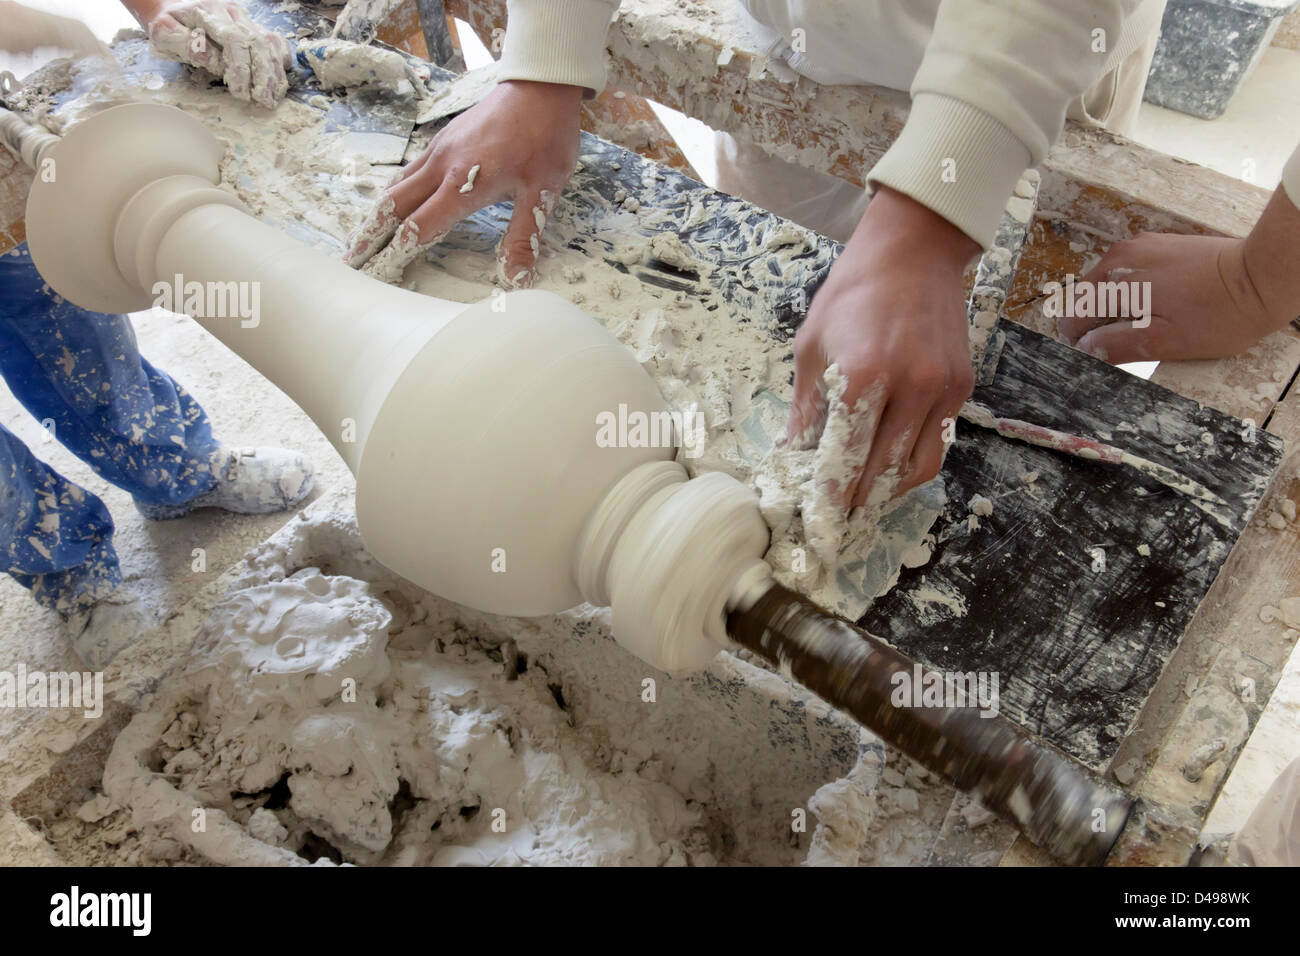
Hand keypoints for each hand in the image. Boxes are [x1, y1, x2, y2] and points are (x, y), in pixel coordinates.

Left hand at [131, 0, 290, 107]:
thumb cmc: (169, 23)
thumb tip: (212, 61)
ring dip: (274, 73)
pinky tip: (279, 79)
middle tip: (263, 101)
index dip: (241, 68)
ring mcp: (246, 19)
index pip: (233, 39)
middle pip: (257, 43)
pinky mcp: (254, 27)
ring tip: (273, 98)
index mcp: (209, 12)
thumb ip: (184, 44)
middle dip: (263, 75)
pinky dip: (282, 60)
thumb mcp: (165, 33)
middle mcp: (232, 13)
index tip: (241, 93)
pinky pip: (276, 40)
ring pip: (270, 44)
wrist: (174, 7)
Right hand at [345, 80, 582, 284]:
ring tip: (363, 237)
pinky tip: (393, 202)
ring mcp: (439, 150)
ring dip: (377, 214)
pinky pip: (409, 171)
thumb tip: (515, 279)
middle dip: (371, 236)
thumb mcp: (543, 191)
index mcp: (462, 183)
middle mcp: (442, 167)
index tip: (378, 274)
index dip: (396, 252)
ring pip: (397, 187)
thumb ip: (524, 236)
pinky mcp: (444, 140)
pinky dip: (394, 193)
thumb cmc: (544, 137)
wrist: (541, 87)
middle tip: (351, 261)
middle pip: (394, 206)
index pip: (419, 226)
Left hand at [787, 186, 978, 508]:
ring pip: (916, 468)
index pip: (844, 458)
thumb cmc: (853, 292)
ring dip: (888, 492)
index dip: (829, 498)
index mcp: (862, 375)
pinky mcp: (962, 388)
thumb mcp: (812, 345)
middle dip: (856, 504)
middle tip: (838, 524)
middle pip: (881, 472)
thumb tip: (792, 455)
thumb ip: (806, 407)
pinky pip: (938, 443)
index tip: (818, 523)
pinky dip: (912, 464)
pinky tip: (889, 467)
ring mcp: (941, 390)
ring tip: (864, 502)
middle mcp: (909, 387)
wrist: (914, 250)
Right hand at [1061, 231, 1288, 362]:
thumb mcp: (1168, 341)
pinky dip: (1125, 280)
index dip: (1076, 335)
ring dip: (1106, 297)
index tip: (1082, 351)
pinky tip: (1142, 296)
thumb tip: (1084, 348)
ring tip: (1120, 319)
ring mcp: (1143, 246)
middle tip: (1104, 340)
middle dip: (1089, 316)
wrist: (1262, 276)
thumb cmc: (1220, 314)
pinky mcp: (1161, 242)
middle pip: (1089, 292)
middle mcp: (1125, 259)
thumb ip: (1120, 344)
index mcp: (1123, 286)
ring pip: (1106, 275)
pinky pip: (1128, 263)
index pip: (1080, 313)